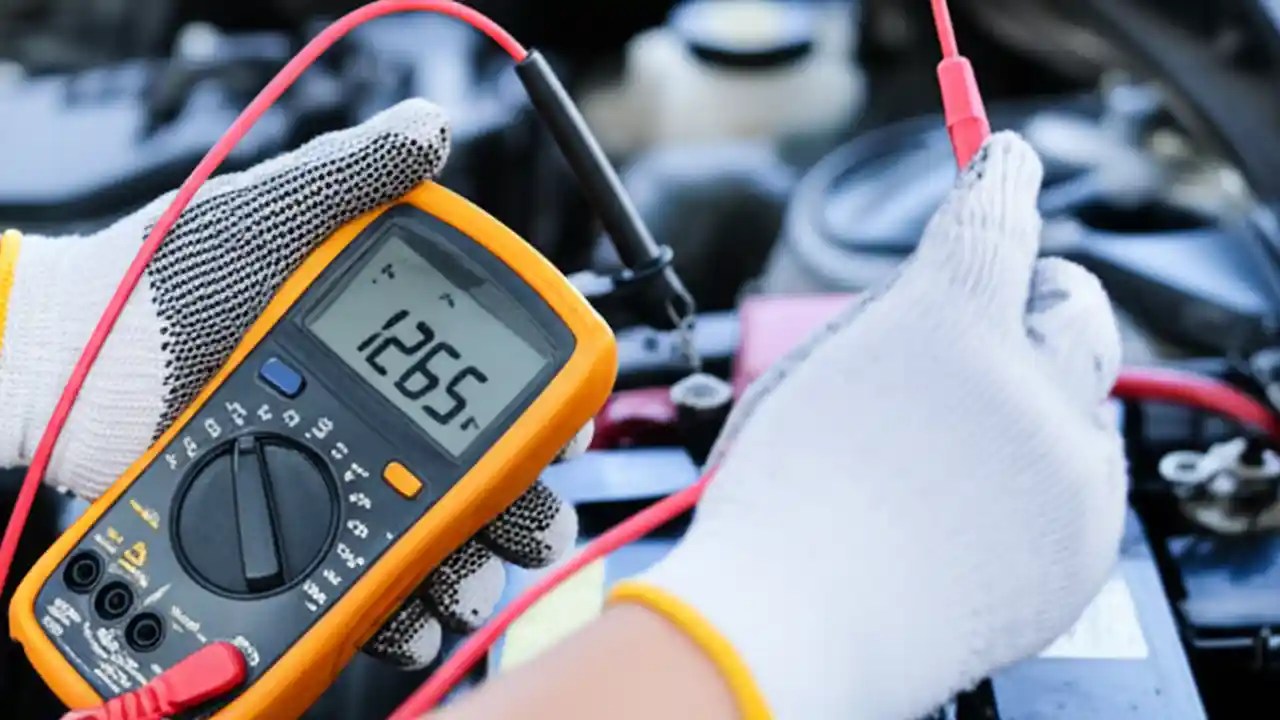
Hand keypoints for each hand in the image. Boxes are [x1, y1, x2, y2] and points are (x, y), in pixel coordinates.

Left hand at [0, 99, 581, 669]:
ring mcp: (347, 470)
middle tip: (526, 531)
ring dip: (471, 567)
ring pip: (443, 533)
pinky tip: (412, 616)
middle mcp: (380, 404)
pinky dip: (406, 608)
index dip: (540, 403)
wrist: (79, 371)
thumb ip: (351, 177)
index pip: (490, 369)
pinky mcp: (308, 528)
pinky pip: (377, 577)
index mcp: (388, 334)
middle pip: (486, 467)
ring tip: (462, 586)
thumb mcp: (265, 216)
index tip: (560, 430)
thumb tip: (431, 128)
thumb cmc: (164, 283)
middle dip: (521, 508)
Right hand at [612, 133, 1127, 718]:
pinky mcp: (1086, 536)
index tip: (1009, 159)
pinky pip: (1081, 477)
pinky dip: (1036, 479)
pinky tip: (965, 513)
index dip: (1003, 172)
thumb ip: (894, 318)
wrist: (796, 631)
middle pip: (1073, 296)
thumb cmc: (780, 506)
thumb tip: (946, 297)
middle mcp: (1027, 383)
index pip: (998, 212)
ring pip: (1078, 393)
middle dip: (1035, 297)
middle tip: (988, 328)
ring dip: (1028, 403)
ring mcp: (1067, 467)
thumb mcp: (810, 371)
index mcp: (946, 322)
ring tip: (946, 461)